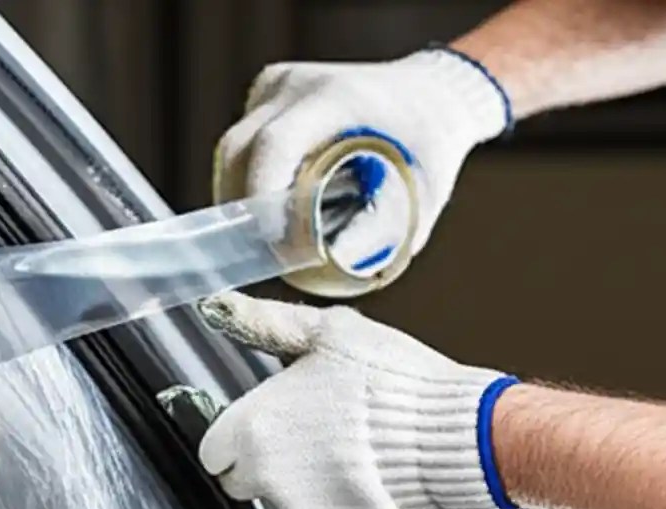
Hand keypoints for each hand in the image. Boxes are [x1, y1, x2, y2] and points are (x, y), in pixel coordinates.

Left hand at [197, 292, 511, 508]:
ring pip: (284, 508)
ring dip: (304, 490)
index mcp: (254, 428)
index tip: (269, 427)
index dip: (238, 437)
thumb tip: (221, 308)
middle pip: (243, 482)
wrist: (463, 436)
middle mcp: (268, 478)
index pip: (214, 450)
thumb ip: (265, 325)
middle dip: (268, 465)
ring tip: (349, 457)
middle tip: (313, 438)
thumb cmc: (397, 382)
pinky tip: (365, 484)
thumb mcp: (329, 333)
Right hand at [214, 49, 509, 271]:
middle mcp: (297, 83)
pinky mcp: (267, 93)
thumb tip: (324, 269)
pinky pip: (240, 142)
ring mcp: (277, 84)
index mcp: (336, 96)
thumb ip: (378, 232)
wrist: (433, 93)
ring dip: (238, 195)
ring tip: (260, 235)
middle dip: (241, 207)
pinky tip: (262, 206)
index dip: (261, 195)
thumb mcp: (419, 191)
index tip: (273, 241)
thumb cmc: (430, 144)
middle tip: (260, 252)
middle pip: (238, 148)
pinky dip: (244, 177)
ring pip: (232, 147)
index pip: (274, 144)